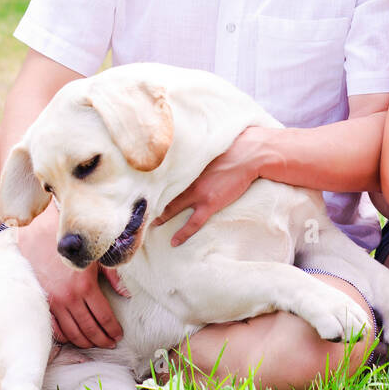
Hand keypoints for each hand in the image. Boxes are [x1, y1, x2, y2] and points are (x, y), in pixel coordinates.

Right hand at [17, 205, 124, 348]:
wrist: (38, 232)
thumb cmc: (71, 241)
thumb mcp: (96, 255)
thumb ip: (112, 276)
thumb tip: (126, 294)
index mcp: (85, 286)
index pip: (103, 316)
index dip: (112, 329)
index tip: (119, 335)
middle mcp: (69, 298)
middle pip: (89, 328)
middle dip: (101, 339)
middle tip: (110, 344)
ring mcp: (54, 301)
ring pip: (71, 332)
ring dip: (84, 342)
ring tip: (94, 344)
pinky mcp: (42, 301)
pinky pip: (54, 326)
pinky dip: (64, 336)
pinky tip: (72, 338)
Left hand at [154, 126, 272, 245]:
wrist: (248, 154)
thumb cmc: (231, 148)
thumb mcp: (207, 148)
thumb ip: (194, 155)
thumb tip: (187, 153)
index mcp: (186, 165)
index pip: (163, 177)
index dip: (153, 185)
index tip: (142, 190)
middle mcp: (188, 179)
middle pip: (163, 194)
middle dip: (151, 203)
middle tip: (140, 211)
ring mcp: (198, 193)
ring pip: (173, 209)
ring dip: (161, 218)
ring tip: (151, 227)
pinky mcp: (210, 203)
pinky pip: (193, 223)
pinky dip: (183, 233)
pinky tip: (175, 242)